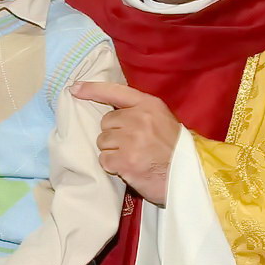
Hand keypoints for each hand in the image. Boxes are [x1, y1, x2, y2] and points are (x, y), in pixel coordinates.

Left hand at [72, 82, 181, 205]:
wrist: (190, 175)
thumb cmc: (176, 150)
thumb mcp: (162, 120)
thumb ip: (140, 113)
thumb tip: (111, 116)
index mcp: (149, 105)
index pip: (115, 91)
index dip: (92, 89)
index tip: (75, 89)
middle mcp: (139, 118)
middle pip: (105, 123)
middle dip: (113, 135)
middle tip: (132, 146)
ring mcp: (131, 139)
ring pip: (102, 142)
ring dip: (112, 152)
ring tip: (132, 157)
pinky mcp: (125, 160)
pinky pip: (104, 160)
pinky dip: (113, 166)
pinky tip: (129, 167)